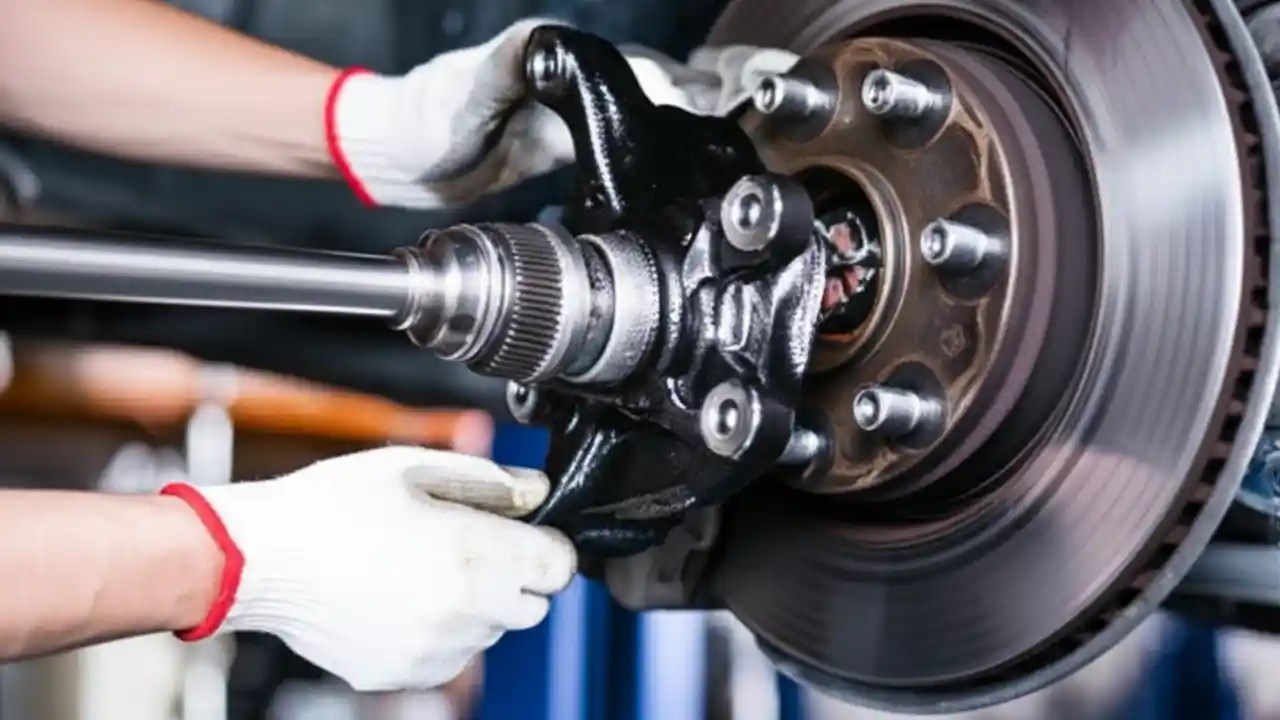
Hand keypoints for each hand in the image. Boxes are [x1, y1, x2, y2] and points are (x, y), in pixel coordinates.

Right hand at [167, 447, 575, 691]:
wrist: (260, 559)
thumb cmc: (330, 506)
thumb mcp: (413, 467)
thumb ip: (488, 479)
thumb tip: (535, 488)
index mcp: (473, 552)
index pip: (558, 566)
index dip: (546, 545)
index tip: (526, 535)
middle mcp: (463, 609)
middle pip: (534, 605)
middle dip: (516, 577)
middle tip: (469, 549)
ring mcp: (435, 649)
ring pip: (491, 633)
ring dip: (477, 606)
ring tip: (423, 571)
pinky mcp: (404, 674)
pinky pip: (450, 658)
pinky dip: (441, 634)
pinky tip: (401, 600)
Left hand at [326, 20, 799, 208]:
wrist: (400, 158)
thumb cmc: (429, 119)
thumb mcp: (470, 89)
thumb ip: (516, 65)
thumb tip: (557, 46)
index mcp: (557, 55)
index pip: (638, 66)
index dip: (682, 85)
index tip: (722, 104)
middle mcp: (570, 77)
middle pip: (651, 86)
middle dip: (698, 103)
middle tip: (740, 130)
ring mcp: (570, 110)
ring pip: (641, 113)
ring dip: (680, 129)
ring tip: (721, 152)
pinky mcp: (563, 142)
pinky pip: (618, 141)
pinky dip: (647, 152)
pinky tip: (670, 171)